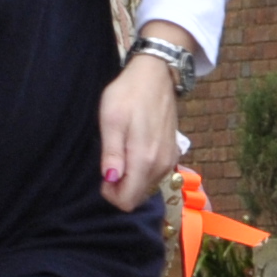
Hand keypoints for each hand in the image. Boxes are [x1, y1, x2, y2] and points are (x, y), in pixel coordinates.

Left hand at [97, 35, 185, 209]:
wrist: (157, 75)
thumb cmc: (128, 94)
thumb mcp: (111, 120)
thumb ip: (112, 153)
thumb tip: (111, 180)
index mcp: (144, 160)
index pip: (127, 201)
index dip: (110, 194)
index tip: (103, 174)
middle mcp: (161, 166)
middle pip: (137, 197)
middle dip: (120, 188)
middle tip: (109, 162)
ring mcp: (170, 161)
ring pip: (146, 188)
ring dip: (131, 179)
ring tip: (121, 151)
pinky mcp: (173, 154)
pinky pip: (154, 176)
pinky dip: (141, 171)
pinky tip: (134, 148)